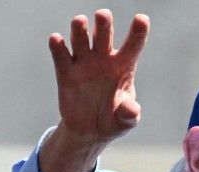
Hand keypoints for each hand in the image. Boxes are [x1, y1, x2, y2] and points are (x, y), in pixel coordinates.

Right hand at [49, 10, 148, 143]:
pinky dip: (58, 47)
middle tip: (103, 14)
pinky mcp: (65, 74)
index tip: (142, 19)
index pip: (132, 47)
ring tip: (80, 21)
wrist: (90, 131)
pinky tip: (56, 39)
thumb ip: (130, 114)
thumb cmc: (113, 120)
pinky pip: (61, 57)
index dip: (137, 32)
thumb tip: (131, 108)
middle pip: (103, 38)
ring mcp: (83, 64)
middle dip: (103, 26)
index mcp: (123, 68)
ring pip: (81, 41)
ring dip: (80, 31)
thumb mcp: (126, 121)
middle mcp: (103, 61)